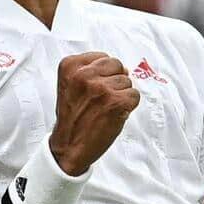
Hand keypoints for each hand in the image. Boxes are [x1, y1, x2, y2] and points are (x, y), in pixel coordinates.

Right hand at [49, 52, 140, 175]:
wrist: (69, 146)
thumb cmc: (72, 118)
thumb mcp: (70, 85)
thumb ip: (91, 71)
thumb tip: (125, 69)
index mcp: (70, 66)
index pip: (103, 57)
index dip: (103, 74)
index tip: (93, 89)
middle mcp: (84, 75)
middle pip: (117, 65)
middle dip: (114, 81)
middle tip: (101, 99)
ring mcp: (101, 88)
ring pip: (127, 81)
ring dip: (120, 95)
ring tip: (105, 109)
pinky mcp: (116, 102)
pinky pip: (134, 95)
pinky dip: (128, 106)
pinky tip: (114, 114)